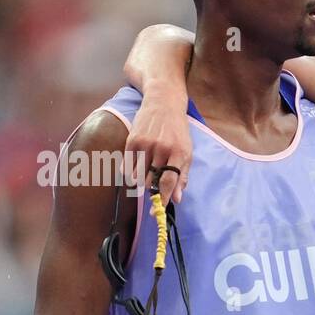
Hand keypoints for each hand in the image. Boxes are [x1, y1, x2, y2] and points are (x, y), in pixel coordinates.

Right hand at [126, 88, 191, 204]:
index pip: (169, 181)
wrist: (164, 102)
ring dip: (141, 182)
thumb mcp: (187, 151)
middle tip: (151, 190)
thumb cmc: (177, 131)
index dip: (162, 198)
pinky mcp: (132, 140)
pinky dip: (130, 173)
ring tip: (146, 175)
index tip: (157, 211)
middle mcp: (162, 148)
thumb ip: (182, 176)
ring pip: (138, 176)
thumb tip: (177, 199)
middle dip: (150, 191)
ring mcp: (146, 143)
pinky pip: (127, 166)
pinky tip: (135, 169)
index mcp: (179, 152)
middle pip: (152, 181)